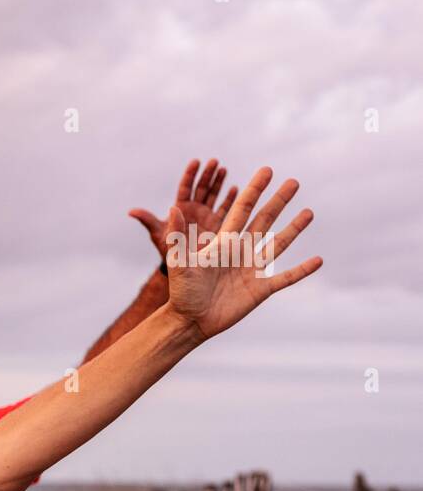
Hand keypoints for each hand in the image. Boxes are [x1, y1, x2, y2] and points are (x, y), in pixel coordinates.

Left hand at [130, 158, 238, 260]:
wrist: (182, 265)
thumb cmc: (167, 249)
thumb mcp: (158, 234)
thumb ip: (147, 220)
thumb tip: (131, 211)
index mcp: (180, 208)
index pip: (186, 187)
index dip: (190, 174)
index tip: (196, 161)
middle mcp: (194, 209)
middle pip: (201, 187)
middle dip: (207, 174)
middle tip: (214, 161)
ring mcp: (207, 215)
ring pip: (214, 194)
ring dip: (219, 182)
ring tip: (223, 169)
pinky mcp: (218, 224)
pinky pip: (225, 209)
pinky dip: (230, 199)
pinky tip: (235, 188)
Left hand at [163, 166, 320, 341]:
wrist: (189, 320)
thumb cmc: (181, 292)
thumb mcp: (179, 262)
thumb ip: (177, 236)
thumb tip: (173, 206)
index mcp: (223, 242)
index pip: (242, 209)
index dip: (254, 190)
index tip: (266, 171)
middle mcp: (241, 252)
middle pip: (264, 221)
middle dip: (278, 201)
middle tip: (293, 182)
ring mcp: (252, 270)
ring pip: (278, 244)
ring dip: (294, 228)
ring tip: (309, 212)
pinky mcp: (260, 289)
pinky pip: (286, 278)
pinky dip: (302, 270)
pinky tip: (318, 260)